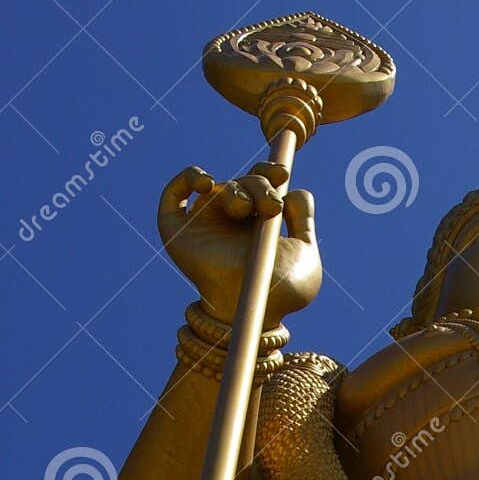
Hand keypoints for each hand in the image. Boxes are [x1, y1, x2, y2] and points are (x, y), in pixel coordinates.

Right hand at [157, 163, 321, 329]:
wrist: (258, 306)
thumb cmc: (284, 290)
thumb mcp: (304, 251)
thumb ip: (304, 220)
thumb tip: (296, 191)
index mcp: (257, 223)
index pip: (258, 183)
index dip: (268, 172)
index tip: (282, 175)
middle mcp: (231, 221)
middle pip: (242, 182)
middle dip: (259, 184)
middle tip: (273, 205)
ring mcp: (205, 224)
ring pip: (220, 187)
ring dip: (238, 190)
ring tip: (250, 209)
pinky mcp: (179, 232)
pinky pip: (173, 196)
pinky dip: (186, 179)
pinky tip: (206, 183)